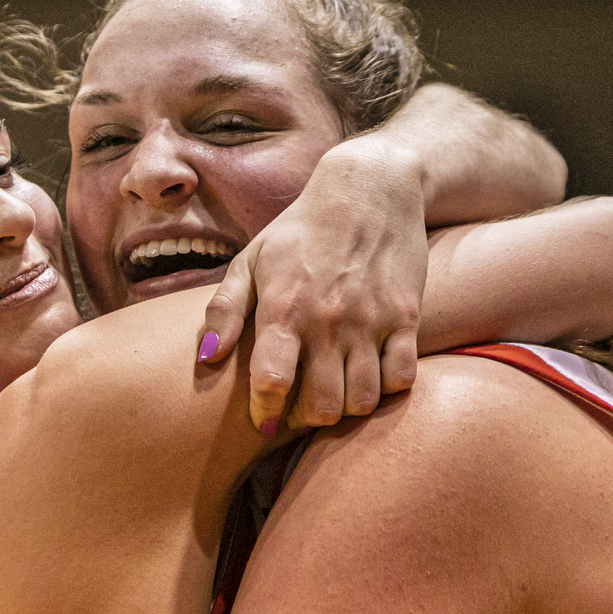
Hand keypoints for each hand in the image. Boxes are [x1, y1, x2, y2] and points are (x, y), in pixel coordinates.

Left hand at [200, 138, 427, 430]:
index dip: (265, 413)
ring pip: (363, 400)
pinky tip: (371, 375)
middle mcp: (327, 320)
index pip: (273, 382)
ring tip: (336, 393)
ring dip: (348, 408)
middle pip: (323, 406)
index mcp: (283, 308)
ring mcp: (370, 320)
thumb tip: (207, 358)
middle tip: (303, 409)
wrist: (369, 190)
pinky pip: (401, 378)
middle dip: (309, 418)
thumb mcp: (252, 260)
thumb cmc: (301, 230)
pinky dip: (386, 388)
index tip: (264, 423)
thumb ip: (224, 311)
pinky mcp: (406, 317)